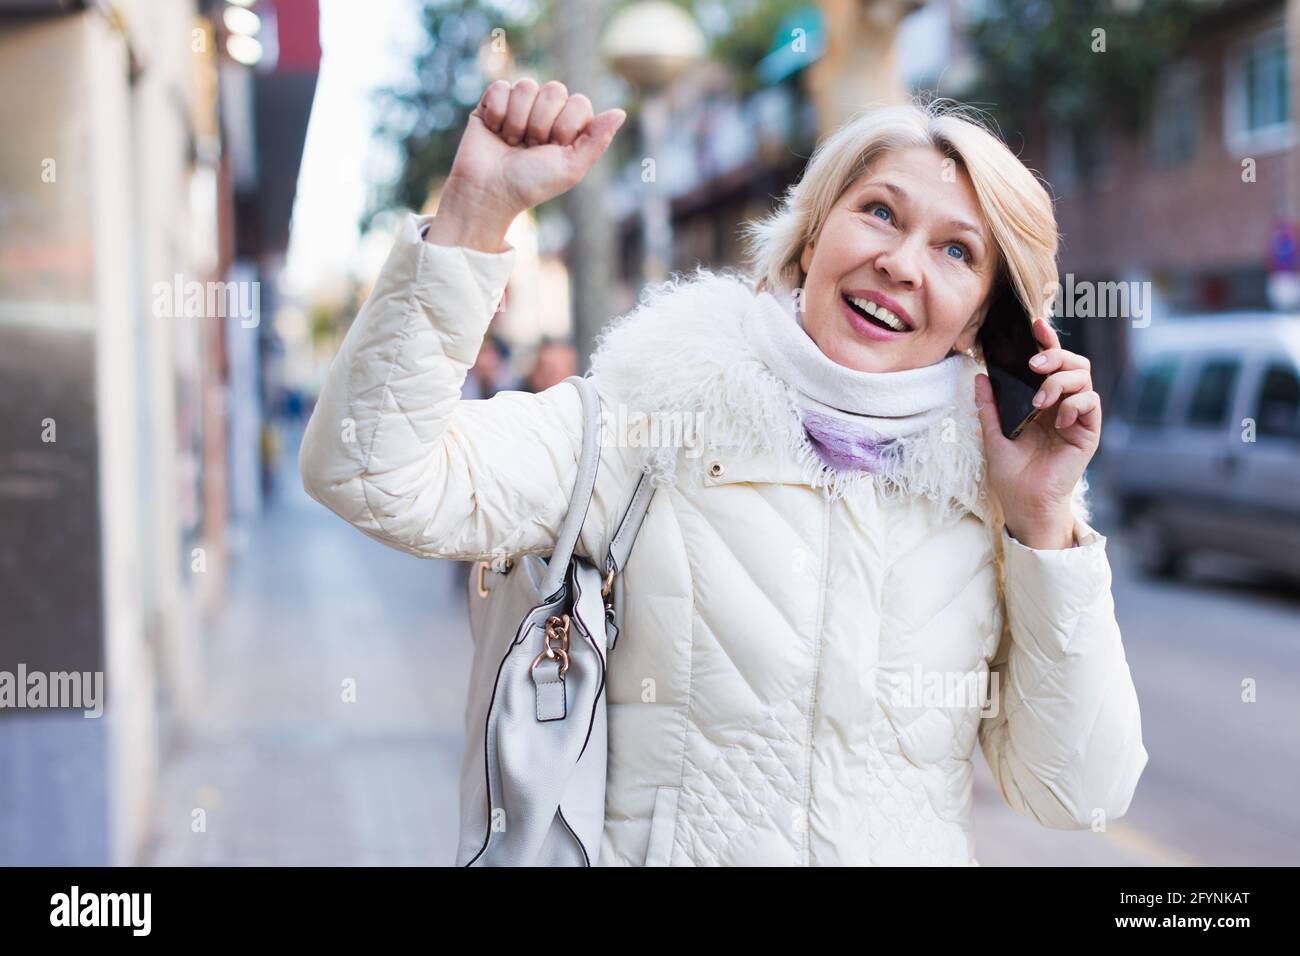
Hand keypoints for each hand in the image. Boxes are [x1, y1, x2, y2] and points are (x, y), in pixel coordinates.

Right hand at [438, 79, 625, 234]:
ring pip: (526, 86)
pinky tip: (495, 131)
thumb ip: (597, 140)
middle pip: (554, 89)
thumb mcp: (571, 168)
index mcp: (568, 125)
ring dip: (517, 121)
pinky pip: (500, 87)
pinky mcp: (493, 101)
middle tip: (531, 147)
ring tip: (512, 142)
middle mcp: (546, 111)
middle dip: (541, 123)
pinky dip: (497, 113)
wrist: (489, 191)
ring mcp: (519, 105)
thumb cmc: (532, 184)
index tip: (553, 149)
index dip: (565, 126)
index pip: (578, 102)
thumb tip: (621, 112)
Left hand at [974, 319, 1099, 548]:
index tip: (1036, 323)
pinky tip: (1056, 419)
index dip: (1047, 340)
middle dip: (1056, 355)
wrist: (1024, 503)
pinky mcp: (1088, 432)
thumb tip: (979, 376)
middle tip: (1034, 363)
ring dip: (1060, 381)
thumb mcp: (992, 434)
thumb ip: (988, 406)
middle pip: (1073, 363)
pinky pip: (1091, 404)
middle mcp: (1062, 404)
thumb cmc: (1011, 473)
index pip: (1049, 363)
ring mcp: (1076, 417)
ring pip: (1084, 378)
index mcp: (1041, 400)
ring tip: (1039, 401)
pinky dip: (1074, 404)